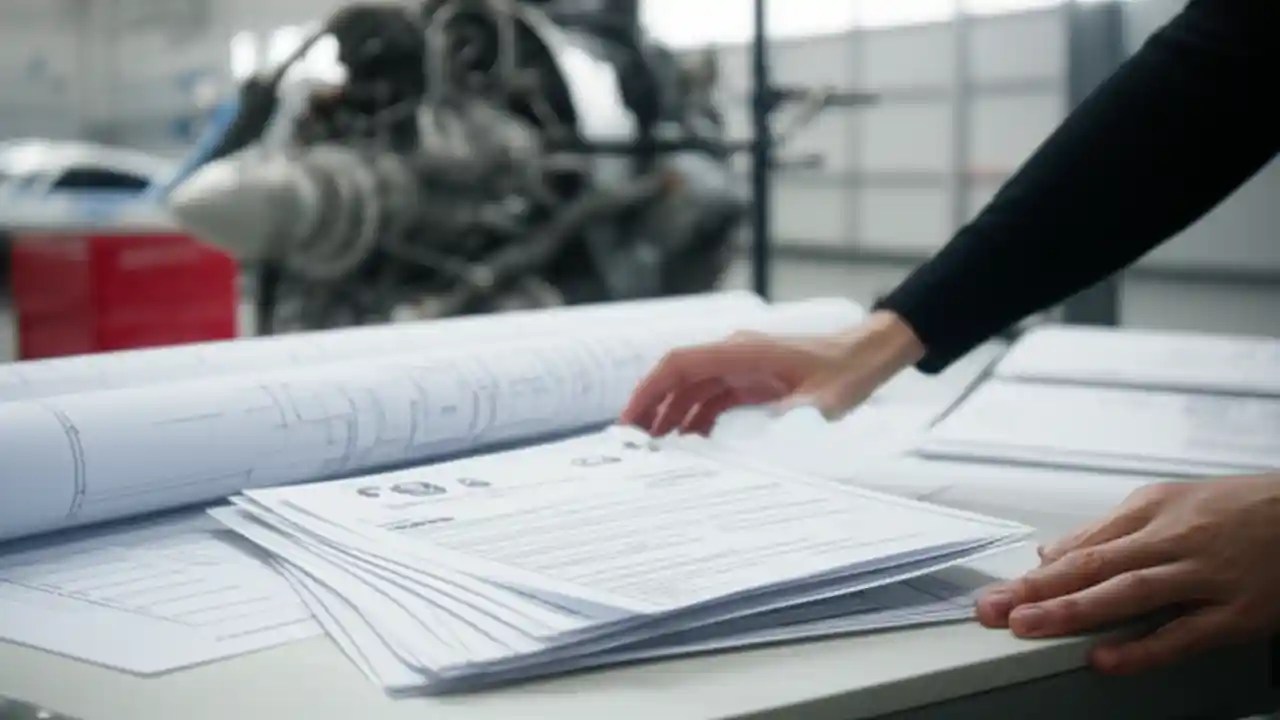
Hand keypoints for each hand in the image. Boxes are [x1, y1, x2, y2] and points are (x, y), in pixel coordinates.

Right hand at [619, 310, 924, 435]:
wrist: (867, 355)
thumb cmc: (846, 372)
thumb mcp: (821, 401)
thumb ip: (789, 418)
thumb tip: (756, 442)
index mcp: (742, 353)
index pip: (681, 365)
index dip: (651, 389)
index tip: (631, 418)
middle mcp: (734, 355)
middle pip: (678, 377)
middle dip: (653, 406)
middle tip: (632, 441)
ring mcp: (741, 367)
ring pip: (693, 389)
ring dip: (672, 415)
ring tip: (655, 448)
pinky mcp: (751, 381)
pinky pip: (714, 399)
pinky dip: (697, 419)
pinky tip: (691, 444)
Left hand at [976, 475, 1279, 674]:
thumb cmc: (1243, 510)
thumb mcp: (1169, 504)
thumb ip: (1108, 531)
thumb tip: (1053, 553)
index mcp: (1152, 512)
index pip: (1080, 548)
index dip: (1033, 576)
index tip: (996, 593)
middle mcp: (1172, 541)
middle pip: (1093, 568)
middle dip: (1037, 592)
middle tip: (994, 610)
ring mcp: (1204, 577)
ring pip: (1128, 594)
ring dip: (1073, 611)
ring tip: (1030, 626)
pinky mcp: (1238, 611)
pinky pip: (1184, 634)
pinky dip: (1143, 647)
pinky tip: (1107, 658)